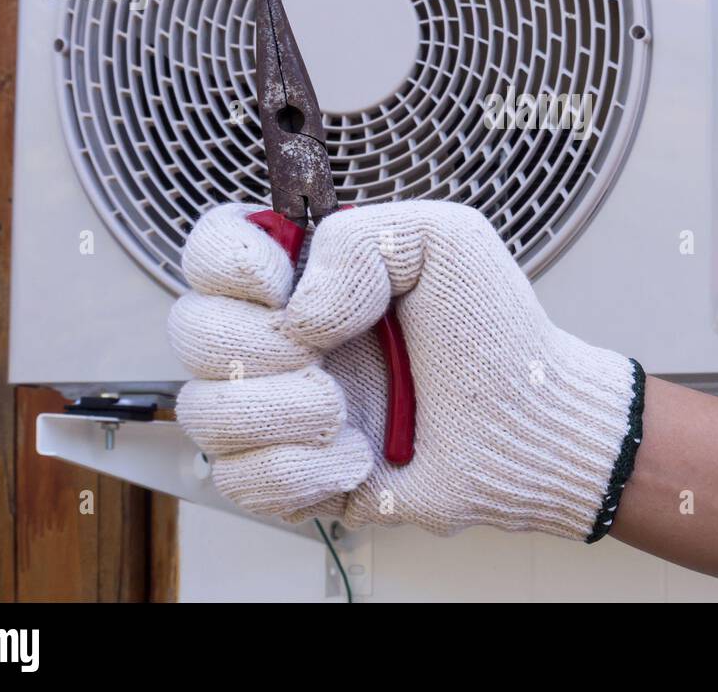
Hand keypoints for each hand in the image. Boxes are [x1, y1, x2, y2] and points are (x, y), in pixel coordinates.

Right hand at [168, 200, 643, 539]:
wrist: (526, 425)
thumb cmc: (495, 332)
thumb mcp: (444, 240)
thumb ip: (360, 239)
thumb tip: (297, 309)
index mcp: (306, 274)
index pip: (211, 249)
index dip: (225, 263)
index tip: (277, 281)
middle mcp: (280, 337)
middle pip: (191, 330)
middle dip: (259, 348)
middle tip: (324, 355)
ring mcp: (278, 408)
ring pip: (203, 410)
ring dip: (282, 413)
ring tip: (344, 413)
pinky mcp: (287, 473)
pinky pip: (237, 479)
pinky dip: (299, 470)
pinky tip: (353, 456)